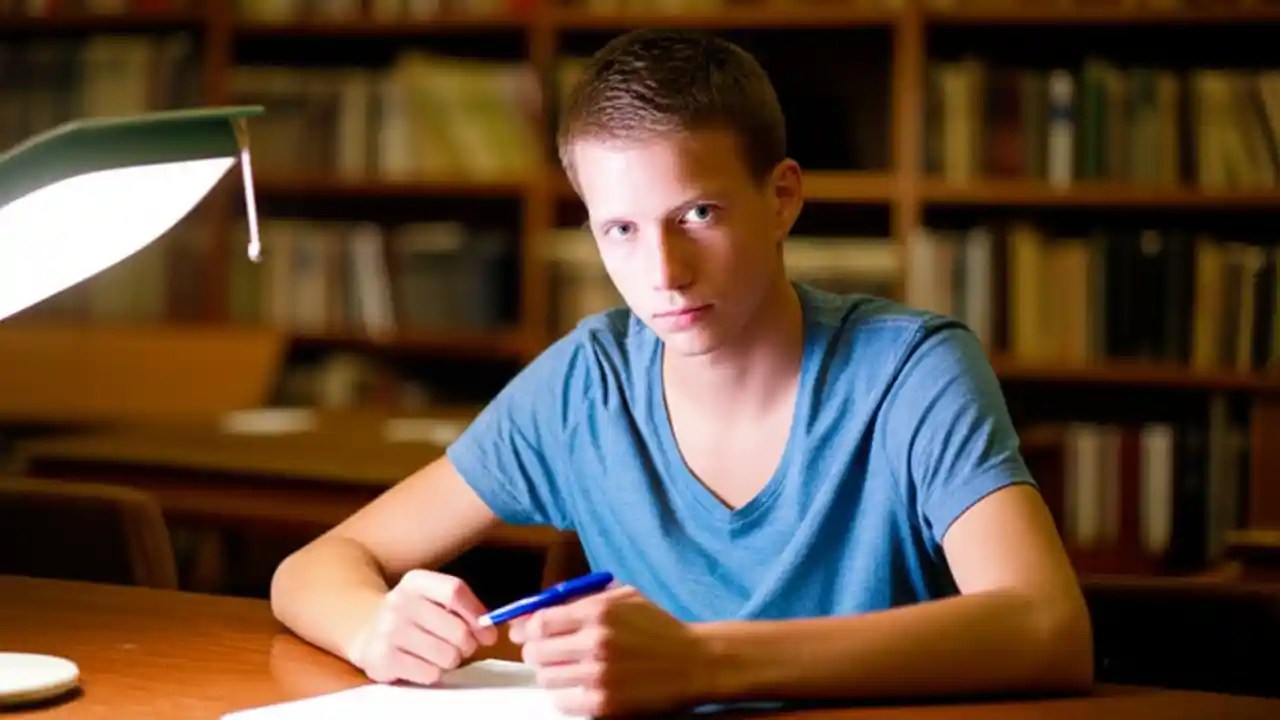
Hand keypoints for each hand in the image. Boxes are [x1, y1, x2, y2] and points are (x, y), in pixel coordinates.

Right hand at [347, 569, 497, 685]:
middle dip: (468, 644)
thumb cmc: (412, 615)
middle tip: (462, 647)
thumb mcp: (432, 598)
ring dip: (450, 660)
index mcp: (415, 581)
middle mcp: (399, 602)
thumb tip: (489, 631)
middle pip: (457, 629)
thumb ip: (463, 607)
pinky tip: (421, 662)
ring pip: (447, 656)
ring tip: (438, 653)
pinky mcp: (383, 658)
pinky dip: (433, 672)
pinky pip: (430, 673)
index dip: (478, 614)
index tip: (488, 632)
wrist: (365, 628)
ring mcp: (389, 630)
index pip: (455, 591)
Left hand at [510, 585, 709, 716]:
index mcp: (599, 611)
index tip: (525, 633)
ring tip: (568, 670)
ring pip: (546, 678)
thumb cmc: (657, 627)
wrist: (694, 662)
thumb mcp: (624, 597)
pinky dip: (565, 696)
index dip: (527, 628)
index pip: (540, 622)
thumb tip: (534, 613)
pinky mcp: (604, 705)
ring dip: (551, 674)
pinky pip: (562, 702)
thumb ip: (581, 599)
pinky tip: (580, 687)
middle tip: (546, 654)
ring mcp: (599, 676)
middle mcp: (596, 642)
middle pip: (537, 652)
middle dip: (537, 652)